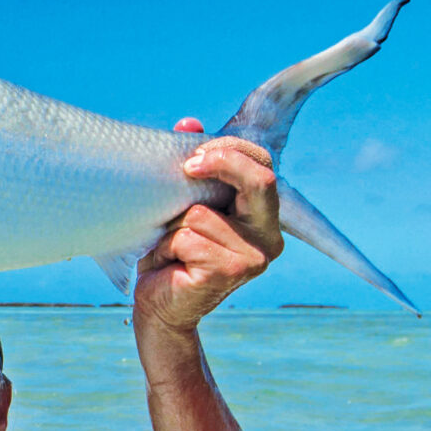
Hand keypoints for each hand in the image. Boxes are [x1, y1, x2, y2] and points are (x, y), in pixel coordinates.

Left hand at [133, 120, 282, 341]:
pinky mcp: (229, 272)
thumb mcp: (182, 204)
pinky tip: (171, 264)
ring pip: (202, 213)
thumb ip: (193, 165)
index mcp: (265, 218)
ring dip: (173, 226)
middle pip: (259, 180)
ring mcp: (254, 257)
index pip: (262, 165)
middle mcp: (270, 238)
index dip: (229, 150)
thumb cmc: (171, 253)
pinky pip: (187, 237)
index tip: (193, 156)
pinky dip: (167, 247)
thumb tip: (188, 122)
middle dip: (221, 163)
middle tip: (187, 168)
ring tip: (171, 247)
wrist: (160, 308)